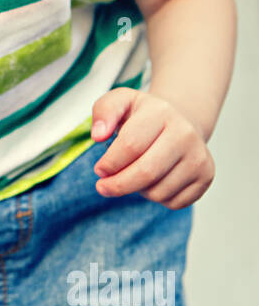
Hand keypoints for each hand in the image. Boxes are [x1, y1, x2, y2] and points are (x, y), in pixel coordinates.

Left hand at [90, 88, 214, 209]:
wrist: (180, 123)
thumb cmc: (144, 117)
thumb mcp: (120, 103)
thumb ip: (103, 112)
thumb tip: (98, 136)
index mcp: (161, 112)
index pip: (130, 146)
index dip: (109, 163)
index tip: (99, 170)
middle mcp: (185, 133)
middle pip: (146, 172)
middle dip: (118, 185)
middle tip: (103, 187)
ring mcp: (199, 156)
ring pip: (158, 191)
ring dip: (138, 190)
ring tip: (136, 174)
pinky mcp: (206, 176)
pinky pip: (173, 202)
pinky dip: (157, 198)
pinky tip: (155, 181)